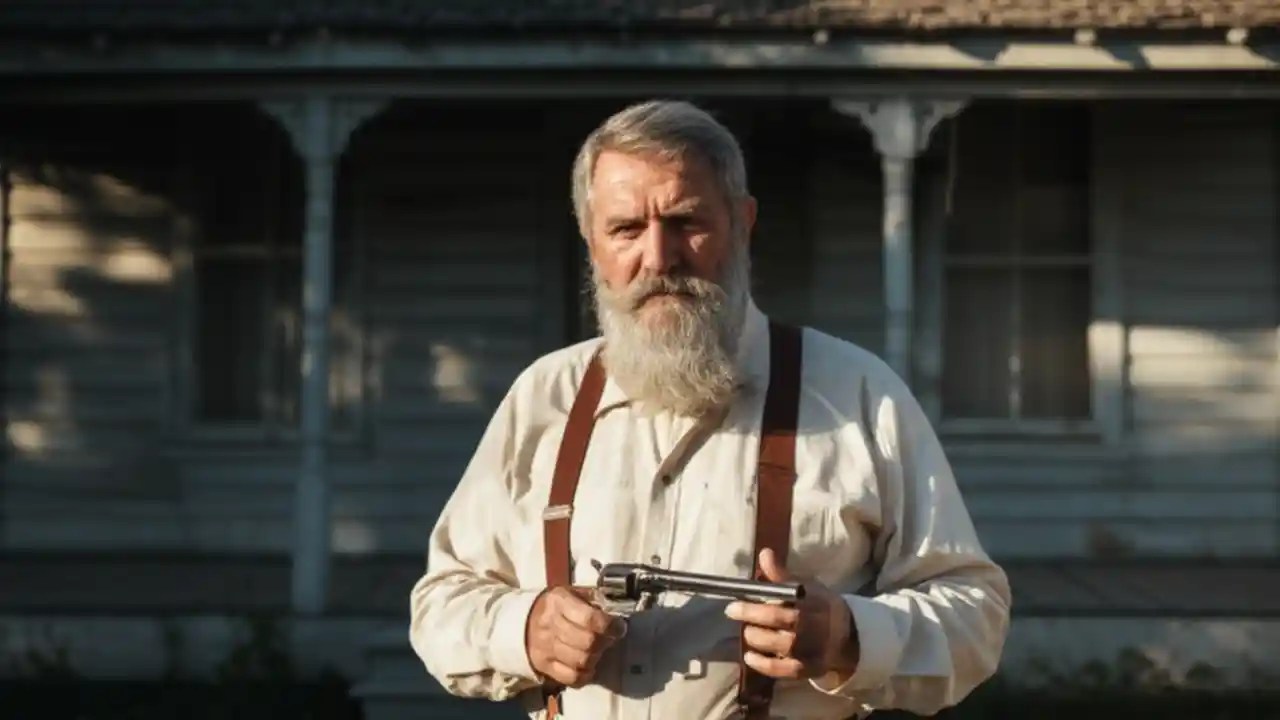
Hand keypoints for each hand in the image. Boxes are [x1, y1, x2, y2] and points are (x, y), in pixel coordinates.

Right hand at [526, 586, 625, 687]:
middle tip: (609, 638)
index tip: (619, 627)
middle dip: (605, 642)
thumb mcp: (572, 593)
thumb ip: (593, 599)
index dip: (610, 625)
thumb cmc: (556, 607)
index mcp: (559, 601)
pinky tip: (588, 666)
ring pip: (581, 661)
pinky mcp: (544, 665)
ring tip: (598, 650)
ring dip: (596, 657)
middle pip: (587, 642)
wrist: (524, 622)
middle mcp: (550, 624)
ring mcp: (546, 647)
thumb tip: (616, 610)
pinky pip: (571, 677)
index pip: (589, 618)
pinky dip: (585, 675)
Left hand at [725, 548, 859, 680]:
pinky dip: (764, 665)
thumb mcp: (806, 586)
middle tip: (732, 612)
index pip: (783, 604)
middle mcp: (815, 628)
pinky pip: (783, 671)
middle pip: (780, 623)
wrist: (847, 635)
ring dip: (757, 639)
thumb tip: (764, 553)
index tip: (734, 603)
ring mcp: (813, 651)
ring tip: (747, 631)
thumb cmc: (818, 605)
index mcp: (814, 603)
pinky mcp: (808, 670)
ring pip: (780, 646)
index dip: (755, 606)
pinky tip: (749, 656)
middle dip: (752, 617)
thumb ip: (782, 574)